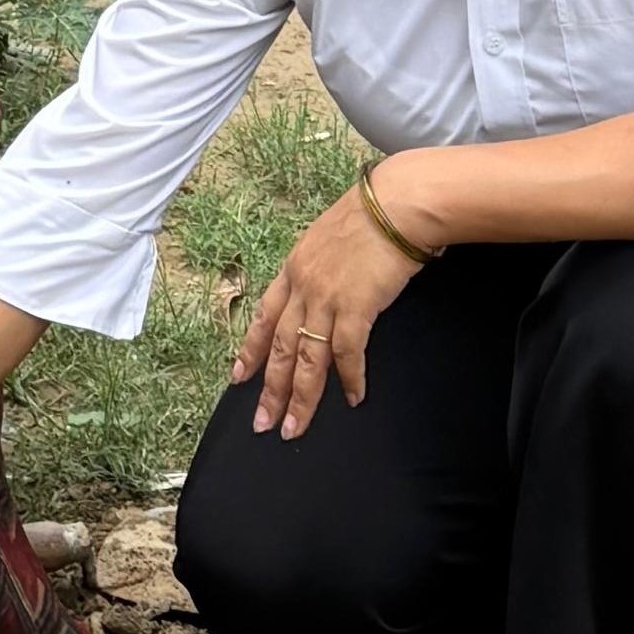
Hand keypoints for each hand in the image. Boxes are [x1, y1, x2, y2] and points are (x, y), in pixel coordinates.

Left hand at [231, 172, 426, 440]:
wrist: (396, 205)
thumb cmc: (372, 216)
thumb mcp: (329, 238)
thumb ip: (320, 266)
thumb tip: (325, 286)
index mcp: (293, 269)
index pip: (264, 317)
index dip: (250, 350)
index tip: (237, 377)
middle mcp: (302, 287)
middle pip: (280, 348)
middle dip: (270, 389)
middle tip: (261, 422)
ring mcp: (325, 299)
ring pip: (307, 359)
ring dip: (300, 398)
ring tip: (293, 428)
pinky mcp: (355, 308)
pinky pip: (347, 353)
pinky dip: (350, 378)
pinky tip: (352, 398)